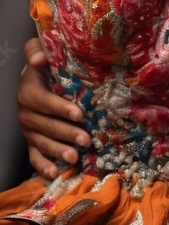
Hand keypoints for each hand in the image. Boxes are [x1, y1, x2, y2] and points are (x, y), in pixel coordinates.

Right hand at [18, 38, 89, 178]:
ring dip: (58, 151)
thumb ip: (37, 50)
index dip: (59, 108)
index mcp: (28, 92)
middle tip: (86, 139)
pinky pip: (35, 157)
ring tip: (75, 158)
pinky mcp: (33, 143)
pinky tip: (54, 174)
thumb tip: (39, 58)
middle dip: (66, 133)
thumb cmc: (46, 68)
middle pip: (45, 126)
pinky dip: (43, 167)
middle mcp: (26, 113)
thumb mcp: (40, 52)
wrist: (39, 81)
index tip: (79, 115)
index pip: (43, 101)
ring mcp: (29, 131)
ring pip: (42, 143)